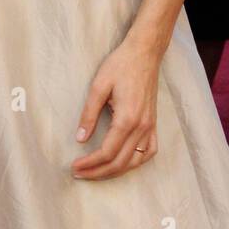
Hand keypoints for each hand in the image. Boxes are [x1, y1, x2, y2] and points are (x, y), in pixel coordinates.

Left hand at [72, 39, 159, 179]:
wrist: (144, 54)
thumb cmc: (120, 65)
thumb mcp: (98, 86)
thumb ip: (89, 114)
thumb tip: (80, 139)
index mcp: (127, 118)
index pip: (107, 152)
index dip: (89, 163)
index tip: (74, 166)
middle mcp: (142, 126)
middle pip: (120, 162)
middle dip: (98, 172)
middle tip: (79, 174)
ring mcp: (150, 126)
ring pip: (135, 161)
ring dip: (115, 171)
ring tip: (97, 172)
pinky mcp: (154, 123)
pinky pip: (149, 151)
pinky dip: (136, 162)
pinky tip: (124, 163)